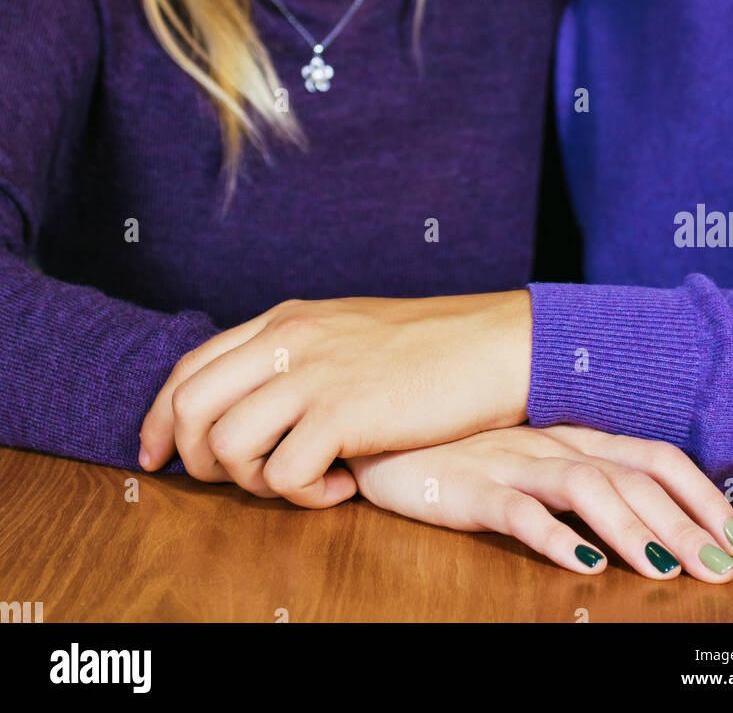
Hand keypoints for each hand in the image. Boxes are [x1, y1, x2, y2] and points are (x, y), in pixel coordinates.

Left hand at [139, 291, 531, 507]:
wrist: (493, 344)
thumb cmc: (428, 347)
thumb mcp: (344, 332)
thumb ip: (293, 356)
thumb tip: (247, 408)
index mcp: (283, 320)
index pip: (189, 366)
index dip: (158, 418)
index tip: (156, 457)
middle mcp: (286, 340)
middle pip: (188, 407)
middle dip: (197, 461)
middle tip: (240, 482)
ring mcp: (312, 374)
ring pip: (227, 447)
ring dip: (253, 483)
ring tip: (304, 480)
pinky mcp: (343, 413)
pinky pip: (284, 476)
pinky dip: (306, 496)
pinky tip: (343, 484)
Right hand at [348, 424, 732, 582]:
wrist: (384, 434)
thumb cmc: (463, 454)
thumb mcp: (532, 461)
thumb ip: (583, 478)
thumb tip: (651, 521)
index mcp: (573, 437)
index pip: (653, 455)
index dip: (700, 492)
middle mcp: (550, 443)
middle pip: (632, 477)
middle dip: (683, 522)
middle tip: (722, 568)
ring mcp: (510, 461)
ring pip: (584, 487)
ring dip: (631, 527)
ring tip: (665, 569)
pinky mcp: (468, 486)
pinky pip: (516, 510)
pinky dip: (552, 536)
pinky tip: (580, 563)